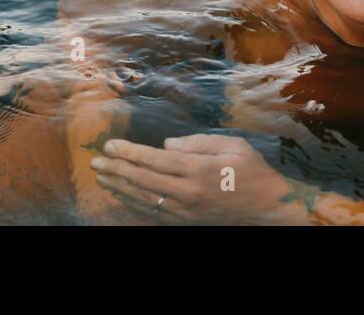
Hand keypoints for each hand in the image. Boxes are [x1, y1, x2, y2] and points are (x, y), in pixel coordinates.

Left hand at [91, 134, 313, 224]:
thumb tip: (167, 144)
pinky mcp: (185, 221)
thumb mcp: (233, 145)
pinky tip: (122, 196)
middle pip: (143, 179)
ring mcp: (185, 210)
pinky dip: (134, 204)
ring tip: (102, 177)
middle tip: (96, 161)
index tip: (110, 145)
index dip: (129, 152)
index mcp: (199, 169)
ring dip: (119, 187)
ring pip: (144, 198)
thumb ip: (198, 142)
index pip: (155, 159)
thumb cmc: (253, 172)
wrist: (267, 208)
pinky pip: (153, 213)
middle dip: (116, 169)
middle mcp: (187, 191)